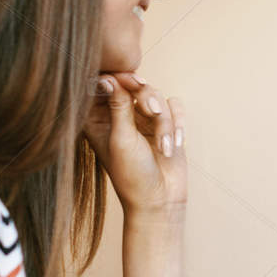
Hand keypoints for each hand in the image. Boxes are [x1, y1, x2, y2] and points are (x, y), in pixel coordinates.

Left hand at [83, 72, 185, 216]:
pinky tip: (174, 144)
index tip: (129, 83)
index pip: (105, 84)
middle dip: (146, 98)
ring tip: (164, 145)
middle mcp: (120, 115)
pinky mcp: (165, 123)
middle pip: (134, 84)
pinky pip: (174, 106)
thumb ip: (118, 105)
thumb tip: (108, 77)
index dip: (117, 78)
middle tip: (152, 111)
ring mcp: (143, 118)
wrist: (159, 199)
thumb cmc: (132, 175)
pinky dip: (177, 123)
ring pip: (157, 95)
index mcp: (99, 118)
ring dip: (165, 121)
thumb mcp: (121, 138)